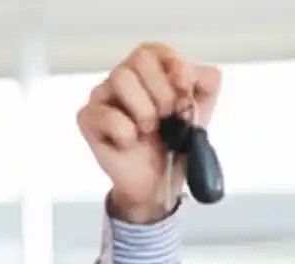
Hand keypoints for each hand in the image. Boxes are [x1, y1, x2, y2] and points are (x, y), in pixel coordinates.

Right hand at [76, 43, 221, 223]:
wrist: (159, 182)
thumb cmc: (175, 143)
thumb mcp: (202, 112)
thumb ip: (206, 85)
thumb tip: (198, 72)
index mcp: (150, 71)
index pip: (156, 50)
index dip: (175, 66)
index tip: (185, 89)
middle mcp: (124, 77)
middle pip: (140, 59)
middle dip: (163, 90)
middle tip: (169, 116)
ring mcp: (103, 96)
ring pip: (121, 78)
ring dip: (145, 110)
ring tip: (150, 130)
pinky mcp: (88, 119)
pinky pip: (106, 114)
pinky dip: (126, 132)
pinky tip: (130, 143)